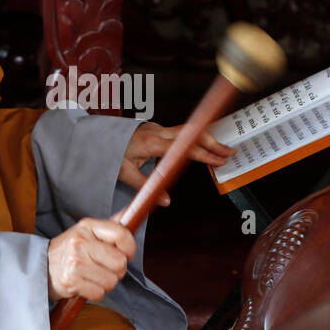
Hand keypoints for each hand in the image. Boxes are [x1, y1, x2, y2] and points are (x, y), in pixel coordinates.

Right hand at [47, 212, 136, 302]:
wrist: (40, 266)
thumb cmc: (69, 250)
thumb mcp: (87, 231)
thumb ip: (110, 225)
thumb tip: (131, 212)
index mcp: (87, 226)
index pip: (122, 234)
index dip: (130, 248)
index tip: (126, 253)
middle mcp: (80, 242)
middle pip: (120, 263)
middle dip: (116, 270)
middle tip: (103, 268)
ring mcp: (74, 262)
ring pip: (111, 281)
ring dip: (105, 283)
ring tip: (92, 276)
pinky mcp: (70, 281)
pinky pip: (99, 293)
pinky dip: (94, 293)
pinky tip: (84, 285)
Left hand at [117, 121, 234, 205]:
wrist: (100, 136)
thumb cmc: (111, 153)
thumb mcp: (124, 172)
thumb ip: (145, 186)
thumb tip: (165, 201)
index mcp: (150, 142)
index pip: (182, 148)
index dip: (203, 154)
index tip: (218, 160)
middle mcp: (157, 132)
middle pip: (190, 134)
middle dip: (212, 142)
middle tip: (229, 153)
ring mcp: (159, 128)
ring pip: (188, 130)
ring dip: (206, 138)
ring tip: (223, 149)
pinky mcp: (159, 129)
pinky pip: (182, 131)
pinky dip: (196, 137)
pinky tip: (207, 143)